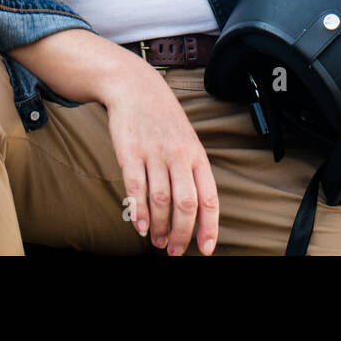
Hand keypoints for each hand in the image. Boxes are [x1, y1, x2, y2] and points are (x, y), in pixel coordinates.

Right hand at [98, 57, 219, 255]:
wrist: (136, 88)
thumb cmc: (164, 121)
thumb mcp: (187, 142)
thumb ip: (191, 173)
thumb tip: (195, 211)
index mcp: (197, 156)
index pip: (208, 198)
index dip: (209, 227)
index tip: (205, 250)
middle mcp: (179, 156)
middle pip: (185, 205)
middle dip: (181, 234)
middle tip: (174, 252)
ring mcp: (154, 154)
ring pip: (161, 200)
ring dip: (159, 227)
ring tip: (157, 241)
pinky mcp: (130, 153)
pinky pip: (136, 188)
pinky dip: (139, 211)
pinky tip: (140, 226)